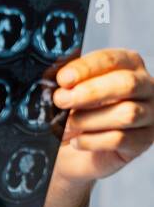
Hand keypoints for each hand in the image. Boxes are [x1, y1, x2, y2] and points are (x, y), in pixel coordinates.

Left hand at [51, 48, 153, 180]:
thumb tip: (60, 84)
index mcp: (127, 64)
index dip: (85, 69)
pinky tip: (76, 141)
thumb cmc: (75, 109)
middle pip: (127, 84)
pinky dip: (92, 141)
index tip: (62, 79)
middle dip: (90, 92)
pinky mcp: (143, 140)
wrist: (75, 146)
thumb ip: (68, 83)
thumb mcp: (69, 90)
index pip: (111, 60)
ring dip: (88, 120)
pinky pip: (121, 140)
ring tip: (66, 125)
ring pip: (127, 114)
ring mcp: (149, 114)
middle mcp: (145, 87)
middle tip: (61, 100)